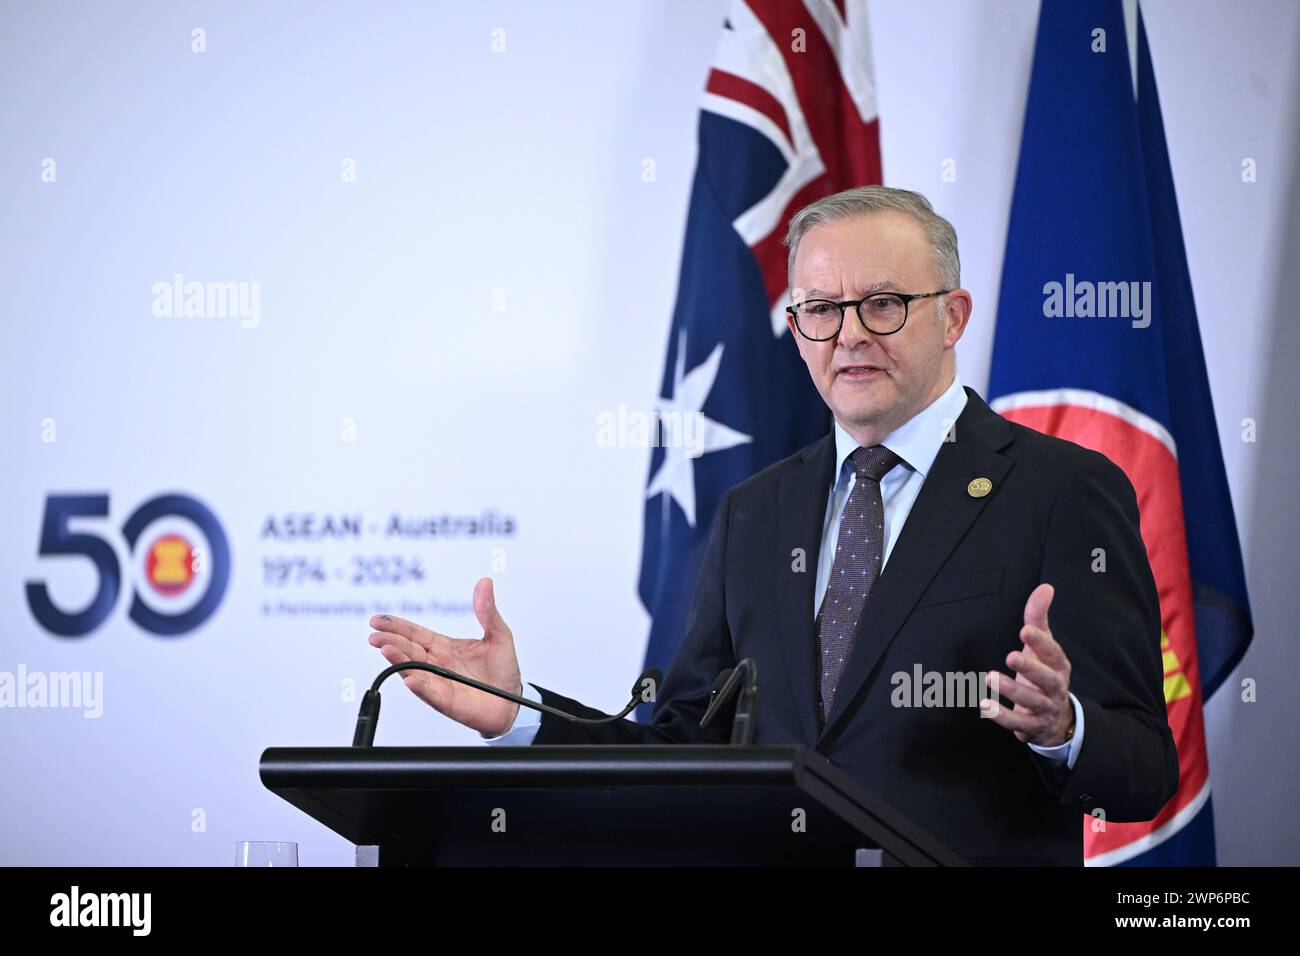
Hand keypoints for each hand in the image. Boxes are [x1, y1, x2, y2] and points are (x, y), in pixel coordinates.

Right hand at [367, 577, 522, 736]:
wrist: (513, 702)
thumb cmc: (503, 670)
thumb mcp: (499, 635)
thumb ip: (487, 611)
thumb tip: (485, 583)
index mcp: (444, 646)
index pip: (415, 633)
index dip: (397, 626)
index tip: (378, 619)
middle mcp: (437, 664)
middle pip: (408, 650)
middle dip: (390, 641)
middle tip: (375, 635)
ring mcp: (439, 683)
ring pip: (413, 670)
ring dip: (398, 660)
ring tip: (386, 649)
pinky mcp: (447, 701)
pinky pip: (430, 693)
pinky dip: (420, 686)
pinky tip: (410, 678)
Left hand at [982, 583, 1073, 746]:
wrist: (1055, 718)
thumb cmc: (1043, 672)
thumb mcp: (1042, 646)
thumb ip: (1038, 617)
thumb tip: (1045, 587)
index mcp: (1059, 666)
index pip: (1053, 654)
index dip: (1041, 643)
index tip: (1025, 629)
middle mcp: (1055, 688)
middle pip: (1047, 679)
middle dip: (1030, 668)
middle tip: (1010, 655)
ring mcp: (1045, 708)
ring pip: (1031, 702)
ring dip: (1011, 690)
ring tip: (989, 677)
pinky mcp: (1031, 726)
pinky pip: (1017, 723)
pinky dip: (1001, 715)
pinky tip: (983, 705)